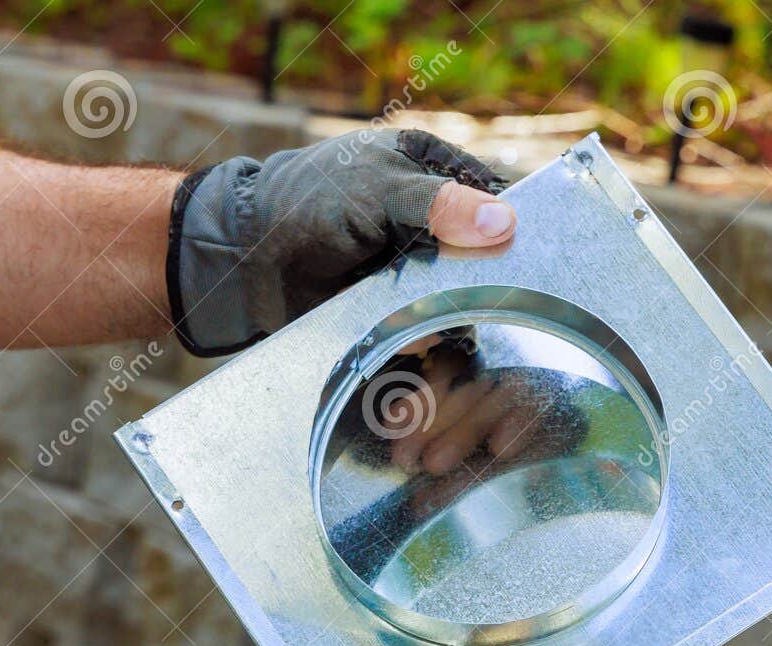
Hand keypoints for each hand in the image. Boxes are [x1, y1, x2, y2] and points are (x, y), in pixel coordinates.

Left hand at [167, 129, 514, 355]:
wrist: (245, 260)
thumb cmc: (306, 205)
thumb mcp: (377, 192)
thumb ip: (438, 205)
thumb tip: (505, 223)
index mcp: (432, 167)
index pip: (495, 199)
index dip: (512, 231)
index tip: (526, 263)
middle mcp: (431, 219)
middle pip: (484, 256)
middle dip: (485, 285)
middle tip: (486, 306)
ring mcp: (415, 267)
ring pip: (461, 297)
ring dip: (456, 321)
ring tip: (443, 334)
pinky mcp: (396, 309)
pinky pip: (430, 329)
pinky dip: (430, 343)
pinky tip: (424, 353)